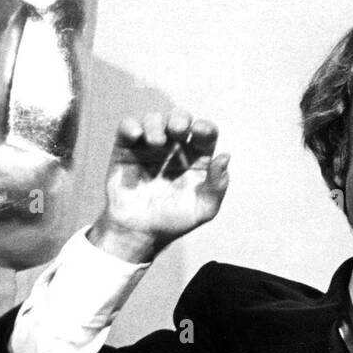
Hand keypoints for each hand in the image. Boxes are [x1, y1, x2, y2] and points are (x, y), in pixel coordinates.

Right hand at [89, 110, 229, 262]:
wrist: (138, 233)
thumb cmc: (174, 222)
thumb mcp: (203, 209)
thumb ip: (217, 185)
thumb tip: (225, 157)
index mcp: (197, 157)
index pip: (205, 133)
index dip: (205, 128)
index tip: (199, 132)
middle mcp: (175, 147)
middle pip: (180, 119)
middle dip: (180, 119)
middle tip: (178, 130)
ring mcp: (150, 146)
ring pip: (154, 120)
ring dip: (156, 124)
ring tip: (156, 142)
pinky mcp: (127, 149)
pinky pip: (127, 128)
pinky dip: (131, 126)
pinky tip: (136, 135)